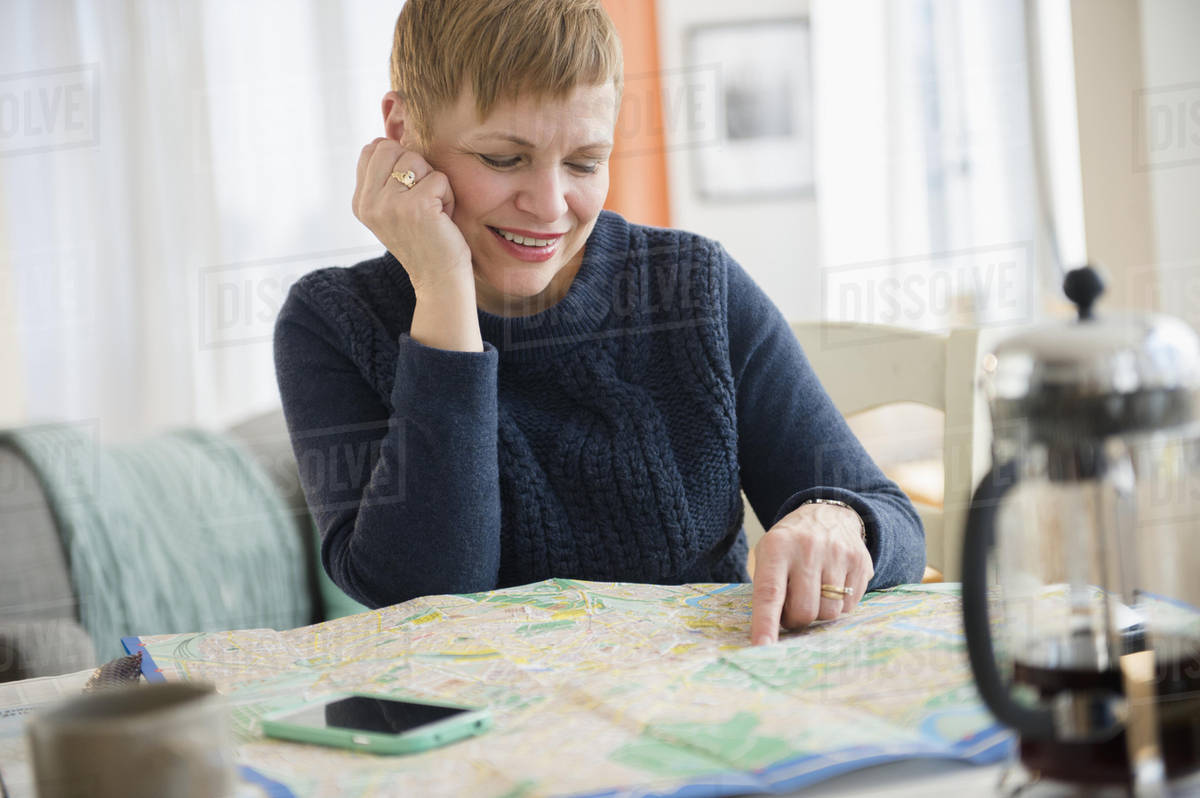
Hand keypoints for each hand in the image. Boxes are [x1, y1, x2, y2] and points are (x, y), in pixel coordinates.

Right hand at [352, 137, 472, 296]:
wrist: (439, 279)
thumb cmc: (425, 240)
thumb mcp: (393, 209)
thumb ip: (383, 178)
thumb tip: (383, 139)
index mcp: (360, 202)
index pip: (372, 150)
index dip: (398, 161)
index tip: (409, 191)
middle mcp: (369, 203)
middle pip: (392, 148)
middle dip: (415, 167)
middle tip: (423, 198)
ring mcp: (390, 205)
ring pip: (416, 160)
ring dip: (433, 183)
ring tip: (433, 211)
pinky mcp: (416, 207)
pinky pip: (439, 177)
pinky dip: (449, 196)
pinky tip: (443, 219)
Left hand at [749, 501, 872, 644]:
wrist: (828, 514)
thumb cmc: (790, 545)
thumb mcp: (769, 555)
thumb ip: (768, 589)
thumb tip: (772, 634)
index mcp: (778, 547)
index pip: (770, 593)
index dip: (766, 624)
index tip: (762, 648)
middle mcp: (808, 548)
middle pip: (804, 610)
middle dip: (796, 620)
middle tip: (792, 609)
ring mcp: (838, 554)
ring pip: (829, 613)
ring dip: (819, 613)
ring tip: (814, 595)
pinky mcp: (861, 562)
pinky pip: (849, 607)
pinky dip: (838, 606)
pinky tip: (833, 587)